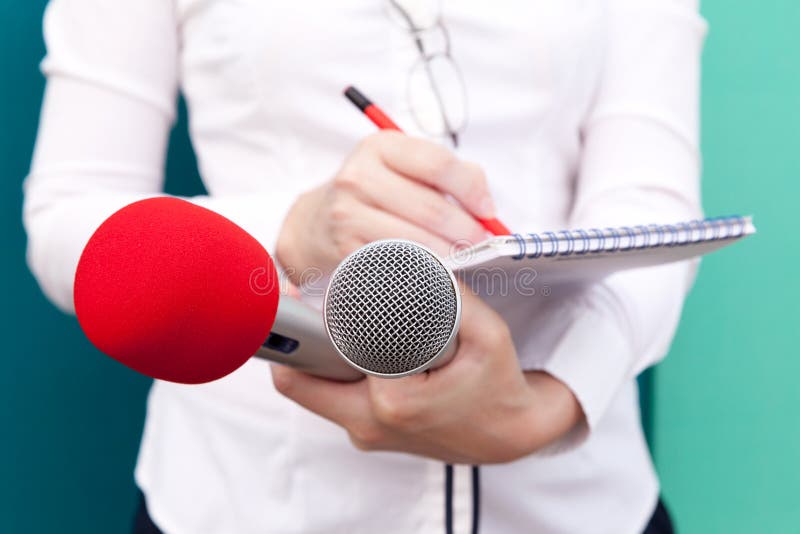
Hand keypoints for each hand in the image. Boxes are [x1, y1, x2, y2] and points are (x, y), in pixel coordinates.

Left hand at [270, 290, 582, 463]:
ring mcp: (366, 435)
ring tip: (327, 317)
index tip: (297, 290)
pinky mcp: (369, 434)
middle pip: (298, 381)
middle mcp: (369, 427)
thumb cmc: (500, 386)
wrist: (513, 435)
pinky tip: (351, 342)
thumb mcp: (488, 334)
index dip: (304, 323)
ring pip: (313, 391)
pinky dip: (334, 370)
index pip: (322, 358)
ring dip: (314, 355)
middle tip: (302, 301)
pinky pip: (333, 399)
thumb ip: (449, 296)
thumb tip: (411, 262)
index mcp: (392, 405)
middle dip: (297, 340)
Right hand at [276, 131, 495, 283]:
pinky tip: (434, 268)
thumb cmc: (375, 194)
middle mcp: (358, 176)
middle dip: (466, 230)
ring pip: (416, 239)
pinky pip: (397, 262)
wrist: (317, 223)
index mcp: (380, 147)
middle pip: (430, 207)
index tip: (487, 210)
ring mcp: (348, 213)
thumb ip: (449, 174)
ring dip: (449, 254)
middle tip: (480, 242)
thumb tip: (485, 203)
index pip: (438, 163)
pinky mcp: (346, 248)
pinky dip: (423, 268)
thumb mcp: (403, 168)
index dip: (471, 190)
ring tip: (463, 257)